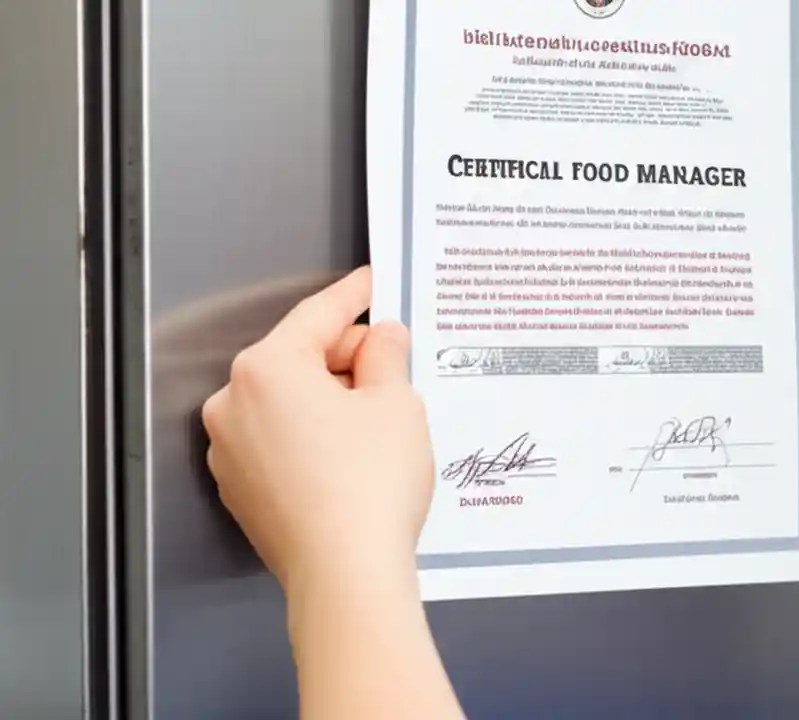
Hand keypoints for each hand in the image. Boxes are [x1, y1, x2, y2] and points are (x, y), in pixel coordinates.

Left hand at [202, 267, 433, 591]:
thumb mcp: (396, 404)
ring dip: (330, 401)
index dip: (356, 295)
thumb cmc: (370, 486)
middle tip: (395, 363)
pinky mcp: (240, 490)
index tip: (375, 282)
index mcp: (267, 368)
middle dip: (347, 358)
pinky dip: (313, 438)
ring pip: (288, 404)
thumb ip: (386, 357)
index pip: (319, 315)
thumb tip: (380, 338)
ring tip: (381, 421)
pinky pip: (280, 443)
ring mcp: (230, 450)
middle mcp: (233, 404)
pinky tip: (354, 458)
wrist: (345, 576)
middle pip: (299, 359)